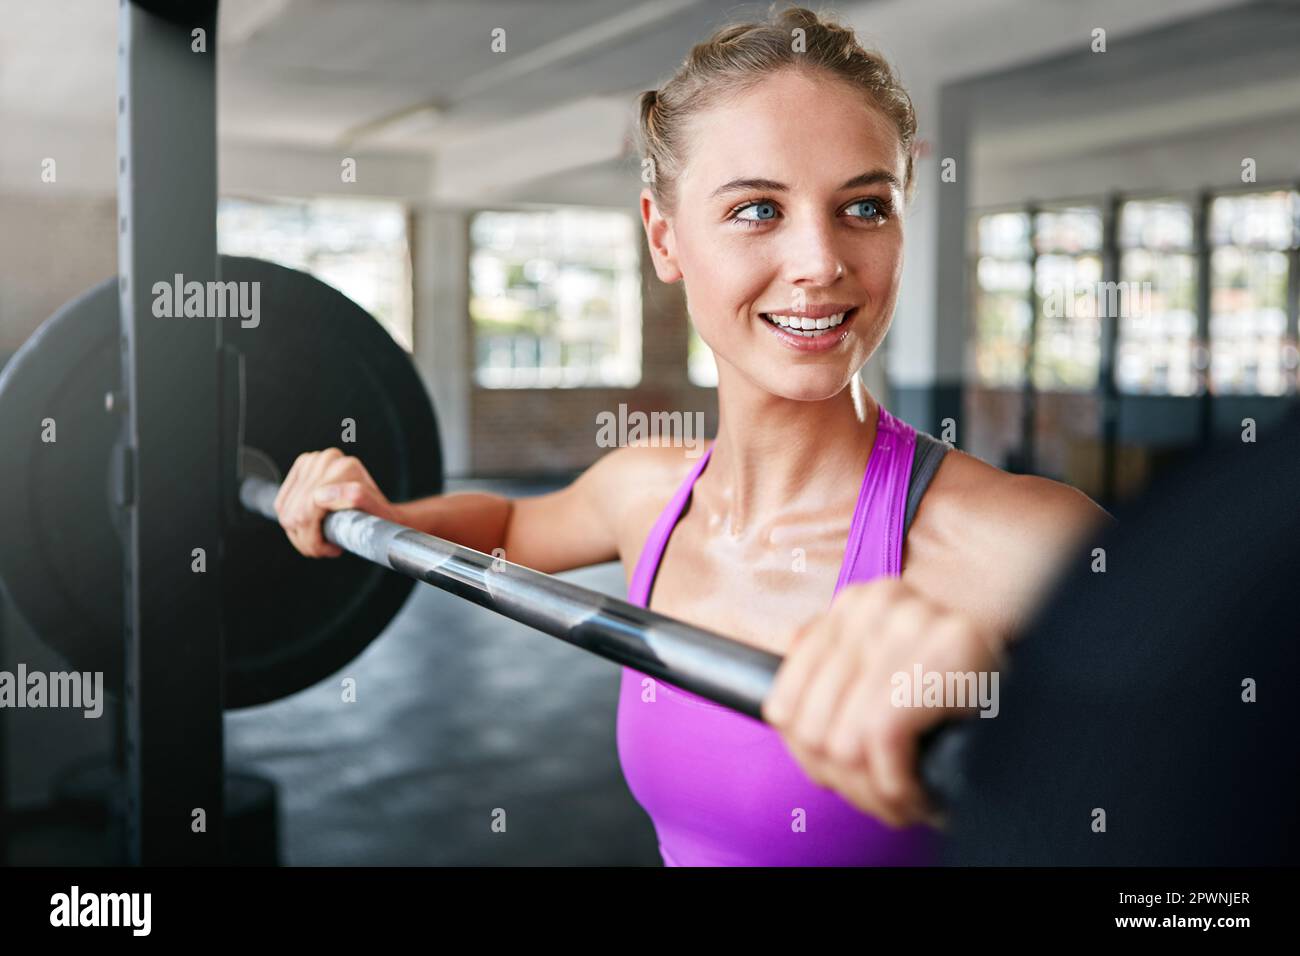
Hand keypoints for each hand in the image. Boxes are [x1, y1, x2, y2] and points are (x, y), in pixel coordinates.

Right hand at [273, 448, 400, 557]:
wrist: (380, 505)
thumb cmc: (379, 514)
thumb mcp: (378, 513)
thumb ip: (357, 498)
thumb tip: (322, 496)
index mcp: (345, 468)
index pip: (308, 513)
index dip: (314, 540)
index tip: (331, 549)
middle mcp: (327, 459)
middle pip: (295, 513)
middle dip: (306, 540)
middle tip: (324, 549)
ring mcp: (312, 460)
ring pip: (286, 511)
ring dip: (299, 534)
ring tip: (319, 540)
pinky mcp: (302, 465)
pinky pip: (282, 503)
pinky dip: (291, 522)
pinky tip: (310, 527)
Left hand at [761, 577, 1005, 828]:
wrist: (1044, 705)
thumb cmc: (957, 705)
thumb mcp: (884, 681)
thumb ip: (832, 680)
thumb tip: (782, 709)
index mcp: (855, 603)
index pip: (785, 702)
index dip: (810, 760)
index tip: (846, 777)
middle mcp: (879, 601)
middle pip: (810, 728)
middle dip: (845, 781)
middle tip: (884, 793)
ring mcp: (915, 620)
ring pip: (842, 742)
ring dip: (875, 791)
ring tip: (905, 794)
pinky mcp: (947, 652)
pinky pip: (882, 740)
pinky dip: (899, 784)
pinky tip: (920, 791)